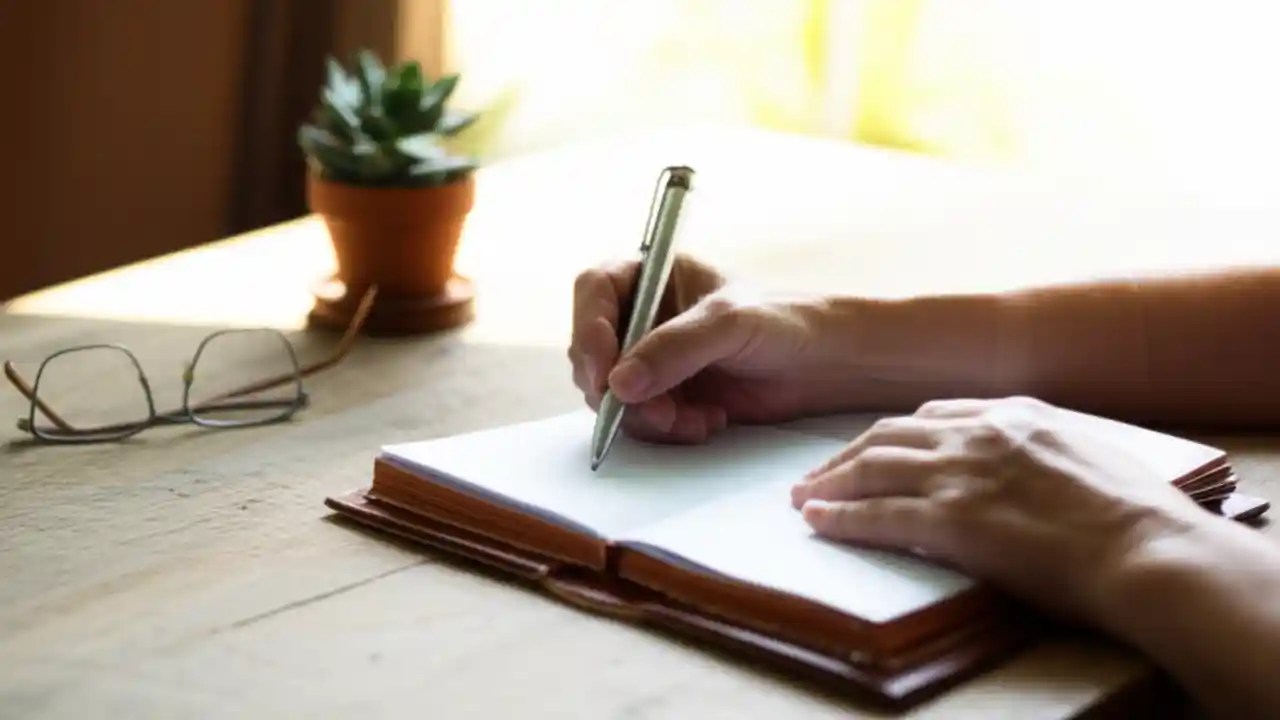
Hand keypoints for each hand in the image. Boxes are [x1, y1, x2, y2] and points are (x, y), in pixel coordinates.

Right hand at [568, 254, 833, 442]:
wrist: (830, 366)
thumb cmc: (789, 322)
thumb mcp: (729, 324)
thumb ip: (674, 348)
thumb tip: (618, 384)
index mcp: (655, 273)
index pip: (595, 290)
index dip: (589, 328)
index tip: (604, 371)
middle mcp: (647, 313)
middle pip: (594, 349)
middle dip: (618, 388)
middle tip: (653, 410)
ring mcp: (655, 357)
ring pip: (614, 392)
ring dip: (645, 415)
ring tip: (690, 420)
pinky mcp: (670, 394)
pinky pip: (642, 418)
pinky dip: (667, 428)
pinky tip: (707, 422)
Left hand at [790, 396, 1218, 625]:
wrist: (1148, 548)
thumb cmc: (1136, 515)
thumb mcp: (1088, 456)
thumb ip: (1043, 453)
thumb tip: (1029, 472)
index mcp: (1014, 413)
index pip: (933, 414)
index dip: (894, 435)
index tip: (873, 449)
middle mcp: (979, 434)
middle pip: (888, 434)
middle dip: (846, 454)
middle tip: (817, 474)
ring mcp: (961, 474)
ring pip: (872, 468)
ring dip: (829, 483)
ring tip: (802, 499)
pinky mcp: (951, 520)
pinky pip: (877, 515)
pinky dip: (840, 518)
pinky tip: (818, 524)